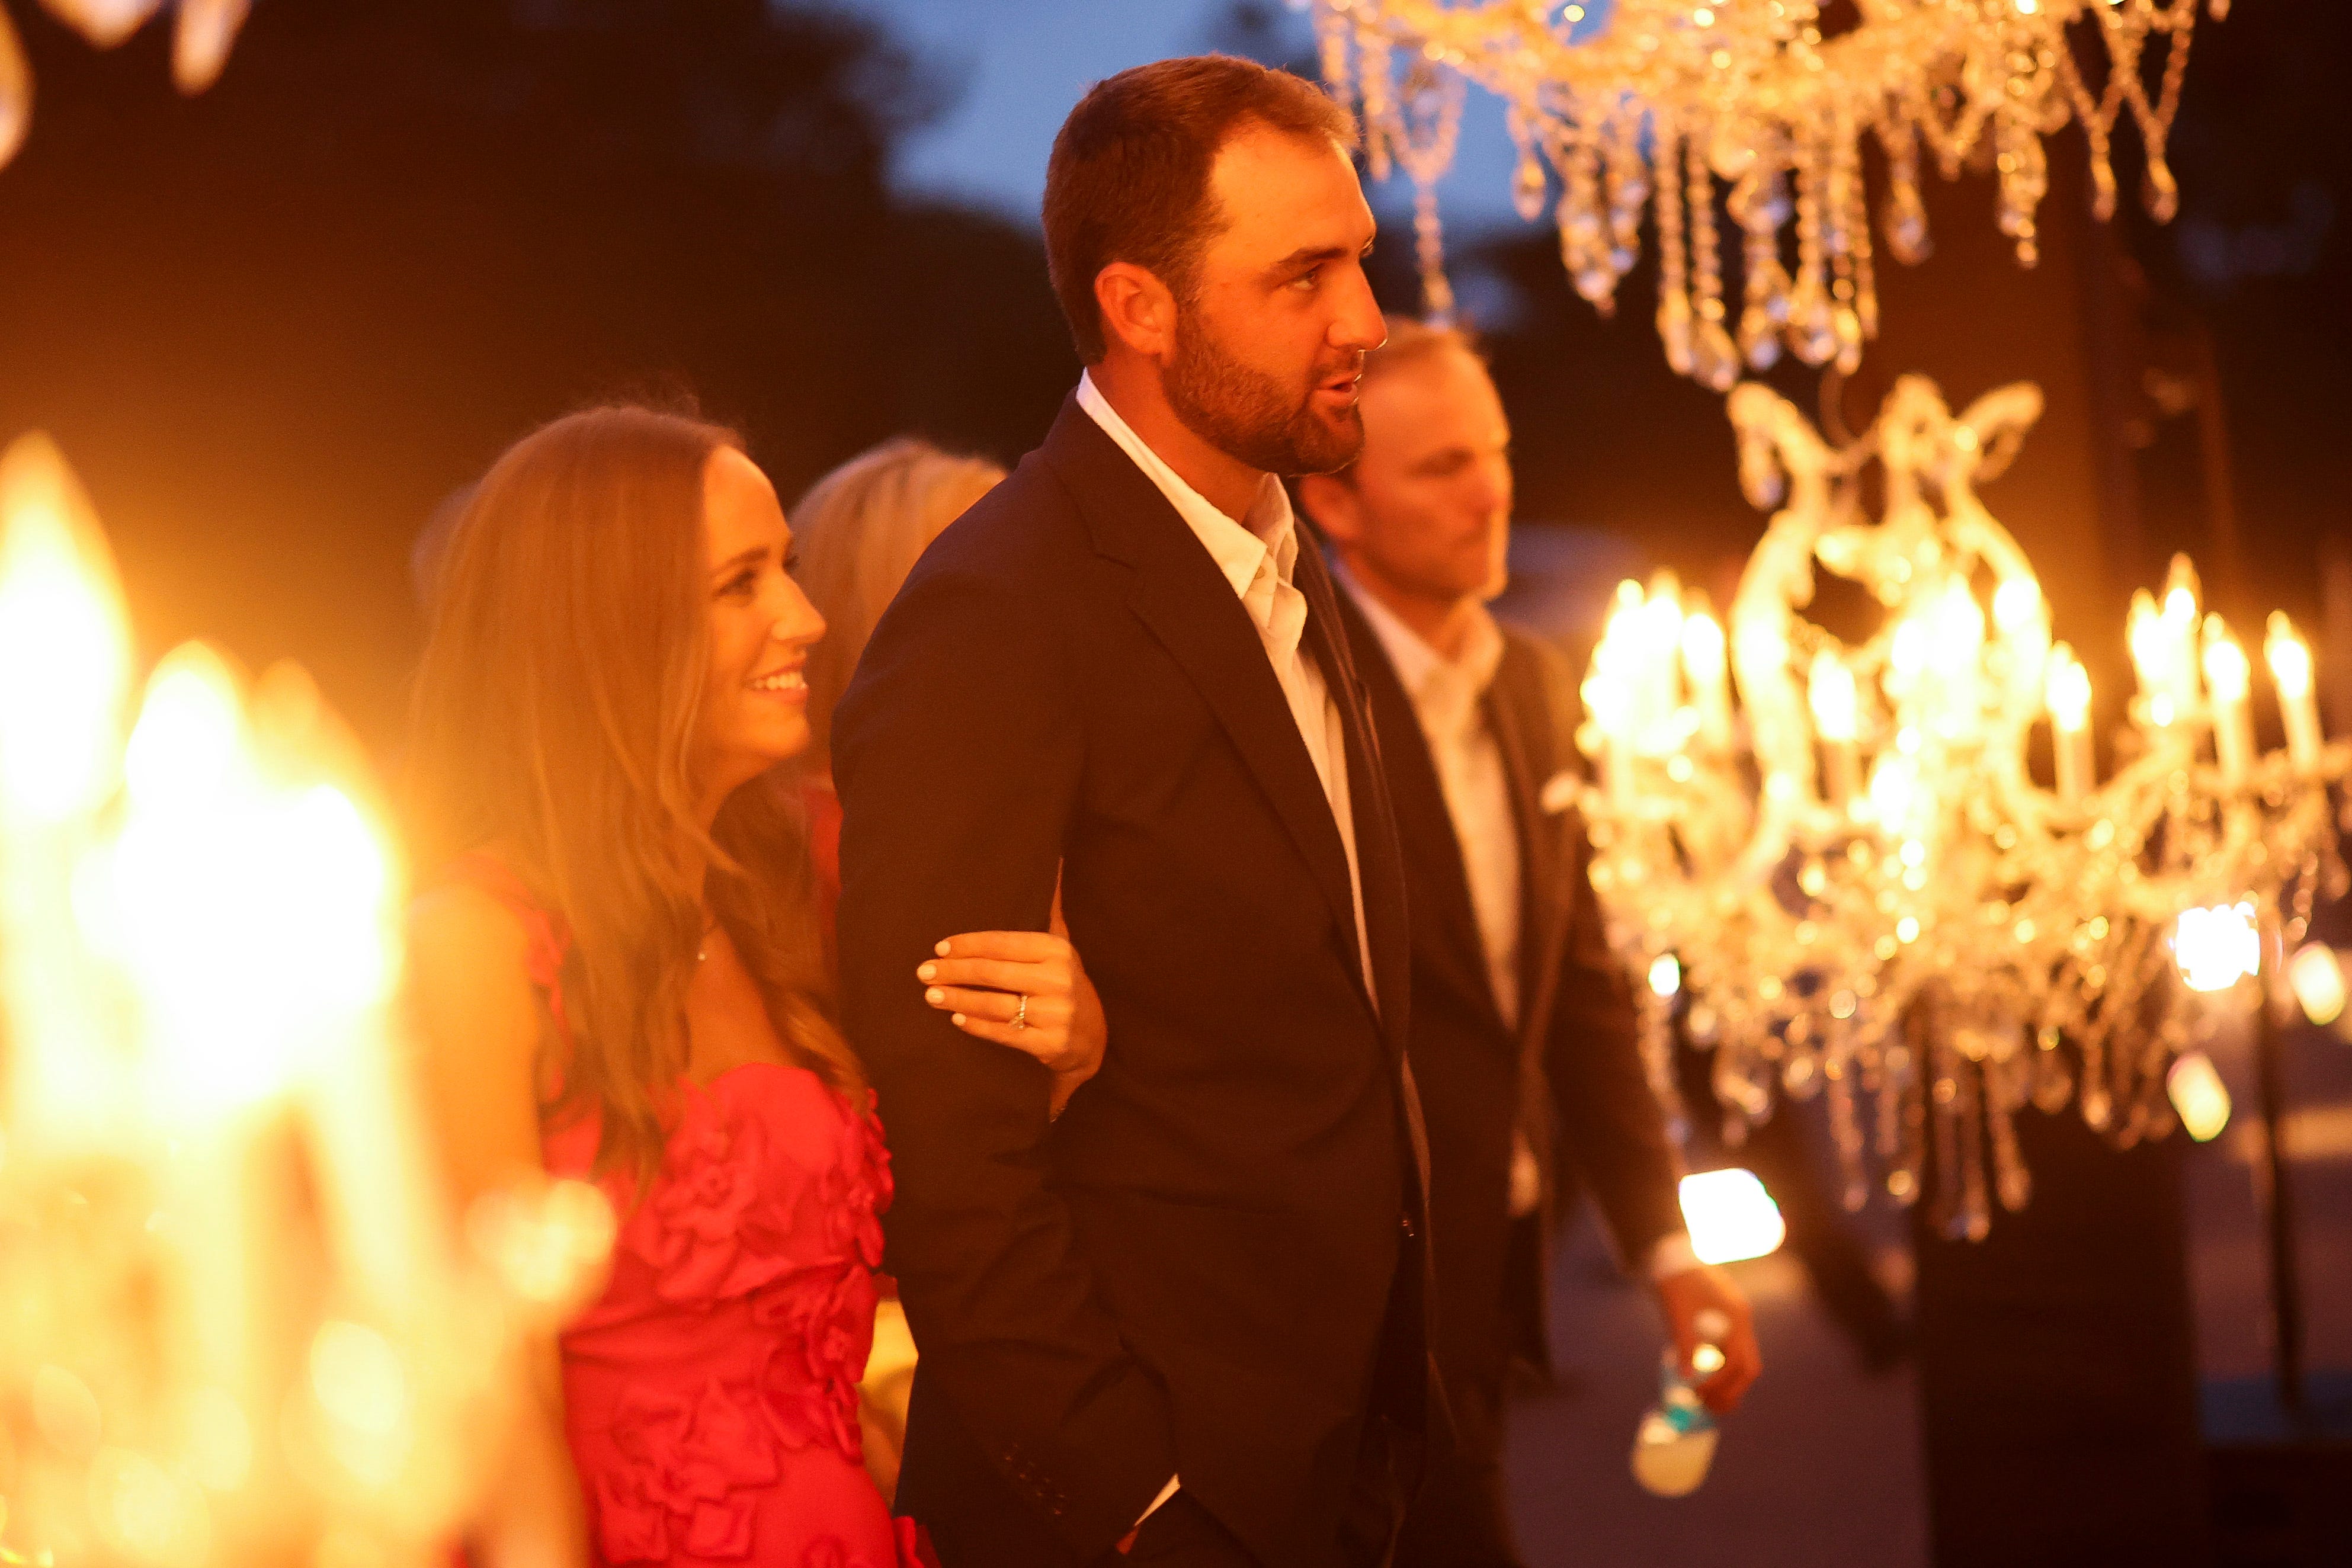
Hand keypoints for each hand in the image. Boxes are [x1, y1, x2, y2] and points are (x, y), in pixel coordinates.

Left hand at [918, 880, 1105, 1115]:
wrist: (1091, 1037)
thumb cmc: (1064, 984)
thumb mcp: (1062, 948)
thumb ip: (1050, 912)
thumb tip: (1056, 863)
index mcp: (1057, 951)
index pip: (1002, 943)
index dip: (967, 945)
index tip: (939, 947)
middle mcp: (1058, 980)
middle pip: (993, 973)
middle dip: (953, 971)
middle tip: (924, 972)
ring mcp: (1055, 1014)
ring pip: (994, 1004)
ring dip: (958, 999)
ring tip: (931, 996)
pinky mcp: (1050, 1043)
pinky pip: (1004, 1034)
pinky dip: (977, 1026)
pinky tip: (956, 1019)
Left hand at [1655, 1262, 1759, 1416]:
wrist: (1668, 1252)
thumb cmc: (1673, 1279)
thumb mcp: (1677, 1313)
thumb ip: (1684, 1344)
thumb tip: (1686, 1378)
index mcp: (1737, 1316)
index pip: (1738, 1362)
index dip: (1721, 1384)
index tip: (1699, 1394)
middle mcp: (1741, 1320)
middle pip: (1747, 1366)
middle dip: (1732, 1390)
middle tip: (1709, 1406)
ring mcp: (1734, 1320)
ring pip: (1741, 1361)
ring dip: (1727, 1383)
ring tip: (1706, 1400)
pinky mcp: (1722, 1321)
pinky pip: (1728, 1352)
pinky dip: (1719, 1369)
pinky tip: (1702, 1379)